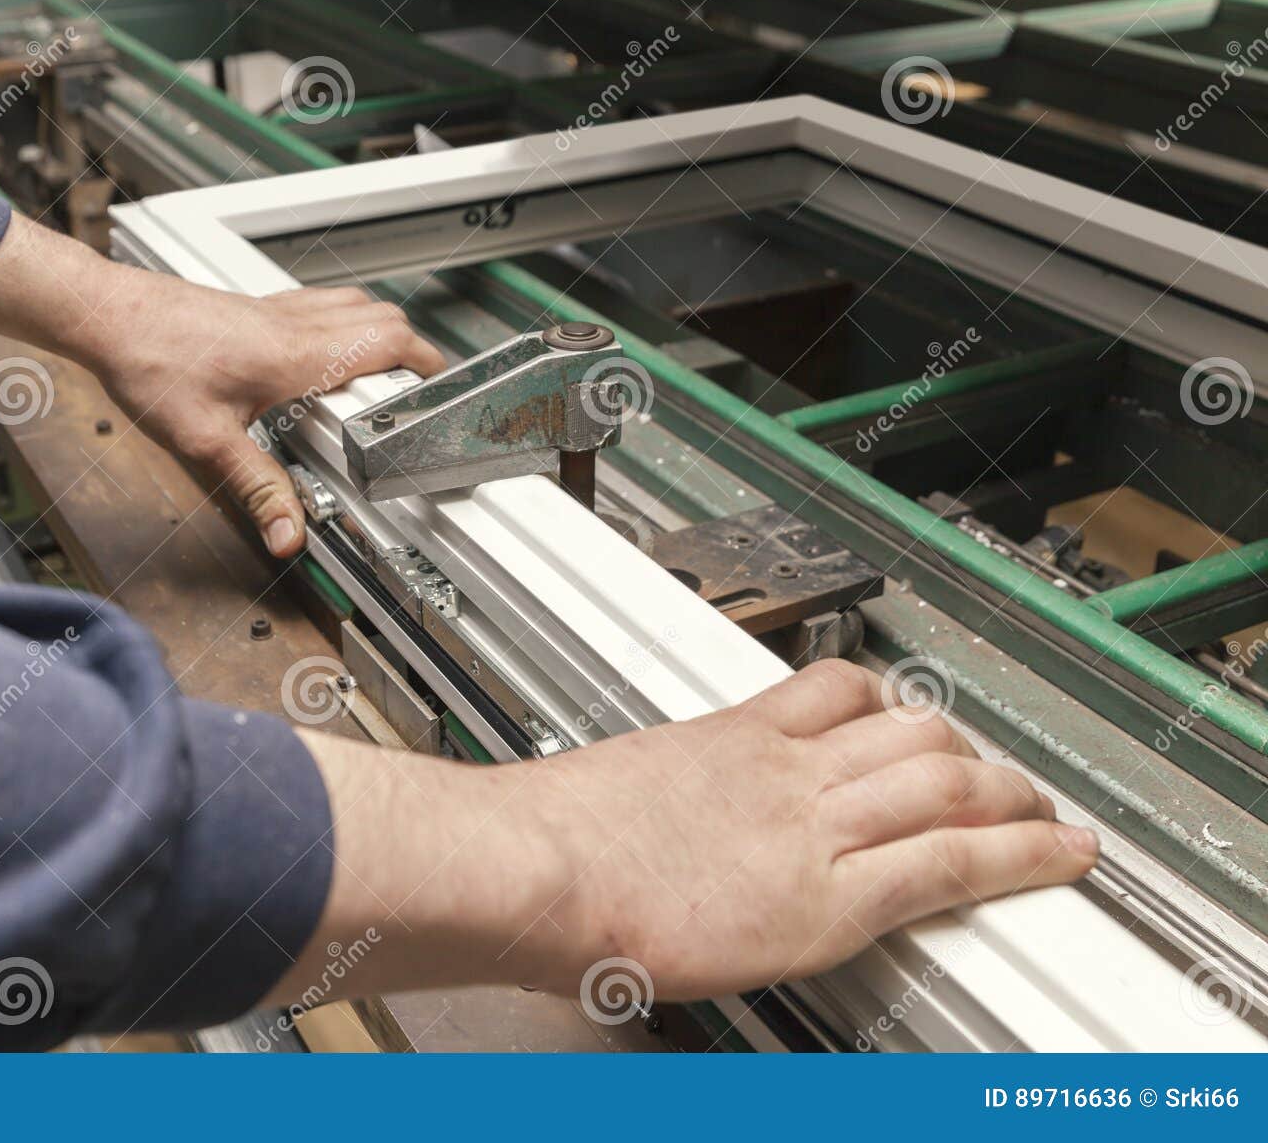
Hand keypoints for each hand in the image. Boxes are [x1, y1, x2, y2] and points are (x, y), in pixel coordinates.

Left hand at [86, 282, 445, 555]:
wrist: (108, 316)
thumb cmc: (149, 361)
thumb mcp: (207, 442)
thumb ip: (257, 489)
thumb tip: (289, 533)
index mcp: (297, 354)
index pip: (390, 341)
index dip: (427, 363)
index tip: (441, 389)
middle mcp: (294, 324)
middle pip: (383, 317)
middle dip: (412, 351)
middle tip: (415, 389)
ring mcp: (276, 310)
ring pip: (354, 304)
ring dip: (378, 334)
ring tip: (378, 377)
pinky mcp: (256, 309)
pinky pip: (320, 307)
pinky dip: (341, 328)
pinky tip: (321, 361)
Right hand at [273, 660, 1097, 1004]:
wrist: (533, 868)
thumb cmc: (547, 840)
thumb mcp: (609, 793)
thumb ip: (647, 800)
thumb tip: (632, 825)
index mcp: (731, 738)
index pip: (837, 692)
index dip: (891, 702)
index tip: (909, 713)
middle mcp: (785, 770)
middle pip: (908, 731)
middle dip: (965, 749)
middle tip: (995, 768)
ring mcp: (812, 828)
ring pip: (943, 782)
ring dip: (1006, 793)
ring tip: (1040, 811)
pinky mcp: (827, 895)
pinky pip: (945, 862)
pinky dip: (1015, 855)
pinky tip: (1054, 854)